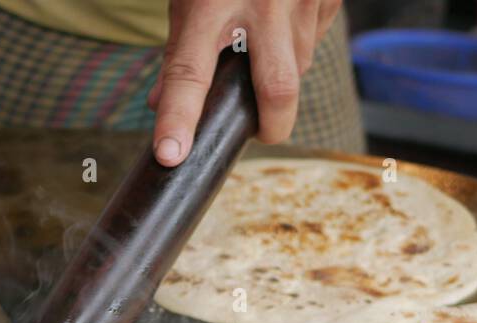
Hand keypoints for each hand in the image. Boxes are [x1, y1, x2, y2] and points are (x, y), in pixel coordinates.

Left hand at [148, 0, 341, 165]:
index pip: (188, 73)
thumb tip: (161, 105)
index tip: (171, 154)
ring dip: (282, 76)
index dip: (178, 118)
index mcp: (209, 3)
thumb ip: (179, 50)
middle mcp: (259, 4)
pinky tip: (283, 25)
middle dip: (272, 125)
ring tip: (263, 52)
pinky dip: (298, 46)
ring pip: (299, 67)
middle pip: (277, 89)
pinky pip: (315, 41)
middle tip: (260, 133)